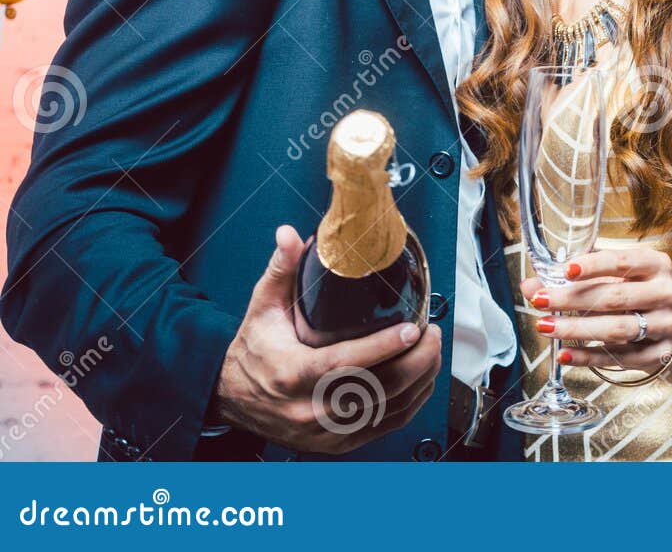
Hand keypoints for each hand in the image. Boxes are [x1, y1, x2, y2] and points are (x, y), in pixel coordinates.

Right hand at [212, 225, 441, 454]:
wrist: (231, 398)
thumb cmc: (254, 349)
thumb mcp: (263, 307)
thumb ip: (280, 269)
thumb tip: (290, 234)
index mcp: (292, 374)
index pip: (345, 364)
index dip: (384, 348)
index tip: (412, 329)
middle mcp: (309, 410)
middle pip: (378, 390)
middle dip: (416, 361)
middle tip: (432, 334)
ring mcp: (325, 432)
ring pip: (388, 411)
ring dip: (420, 381)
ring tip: (433, 351)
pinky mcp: (336, 444)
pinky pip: (385, 427)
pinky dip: (411, 403)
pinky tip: (422, 380)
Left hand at [524, 248, 671, 370]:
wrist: (666, 323)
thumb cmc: (632, 292)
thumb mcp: (610, 277)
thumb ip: (571, 279)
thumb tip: (530, 285)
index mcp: (655, 265)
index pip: (624, 261)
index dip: (594, 266)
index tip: (566, 270)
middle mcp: (665, 292)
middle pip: (616, 297)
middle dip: (573, 299)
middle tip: (541, 300)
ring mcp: (664, 325)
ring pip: (618, 329)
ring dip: (577, 329)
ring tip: (546, 327)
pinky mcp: (657, 353)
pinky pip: (618, 358)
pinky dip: (588, 357)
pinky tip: (564, 354)